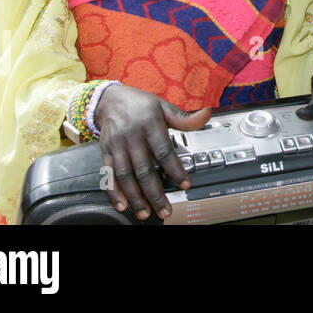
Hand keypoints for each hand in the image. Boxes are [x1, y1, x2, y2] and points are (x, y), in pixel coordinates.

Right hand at [94, 83, 210, 219]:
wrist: (110, 100)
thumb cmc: (141, 105)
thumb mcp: (164, 107)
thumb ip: (185, 118)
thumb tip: (207, 114)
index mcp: (150, 125)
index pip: (164, 151)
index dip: (175, 169)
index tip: (185, 184)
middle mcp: (132, 137)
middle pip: (144, 169)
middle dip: (155, 193)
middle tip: (165, 209)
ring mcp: (117, 146)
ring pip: (125, 176)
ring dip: (135, 197)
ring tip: (145, 212)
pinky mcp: (105, 153)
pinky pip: (108, 175)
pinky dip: (114, 192)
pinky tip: (122, 205)